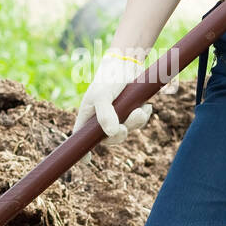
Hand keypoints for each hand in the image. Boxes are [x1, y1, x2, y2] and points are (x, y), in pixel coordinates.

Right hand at [72, 48, 152, 165]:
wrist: (128, 63)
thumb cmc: (108, 78)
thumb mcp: (103, 95)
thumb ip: (106, 114)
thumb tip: (112, 132)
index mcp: (87, 117)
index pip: (80, 138)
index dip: (82, 151)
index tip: (86, 161)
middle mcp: (101, 120)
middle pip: (109, 139)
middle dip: (120, 135)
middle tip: (125, 127)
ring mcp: (117, 117)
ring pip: (128, 131)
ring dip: (136, 122)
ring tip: (139, 109)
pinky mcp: (131, 112)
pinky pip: (139, 122)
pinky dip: (144, 115)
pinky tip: (145, 105)